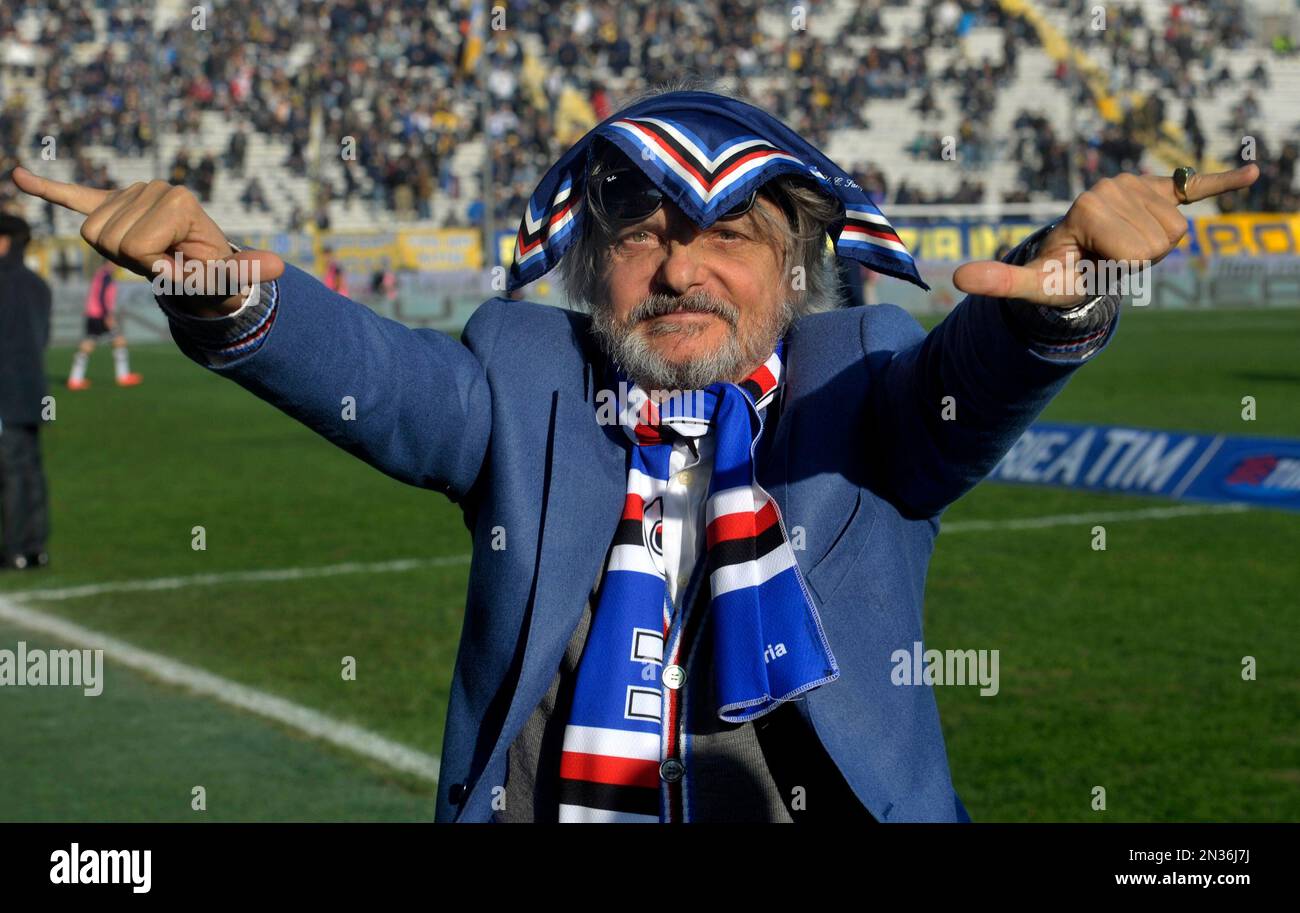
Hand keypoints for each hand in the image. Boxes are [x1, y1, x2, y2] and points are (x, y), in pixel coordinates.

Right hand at [11, 166, 284, 315]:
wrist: (210, 271)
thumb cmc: (215, 276)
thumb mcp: (227, 279)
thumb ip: (244, 272)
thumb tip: (278, 267)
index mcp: (178, 200)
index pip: (134, 243)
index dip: (151, 266)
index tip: (177, 268)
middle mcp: (154, 188)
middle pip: (108, 235)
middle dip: (132, 259)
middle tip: (163, 262)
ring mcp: (132, 195)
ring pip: (92, 230)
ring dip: (117, 253)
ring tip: (149, 254)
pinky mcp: (113, 203)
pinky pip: (75, 195)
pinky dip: (48, 189)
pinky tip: (18, 175)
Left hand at [952, 164, 1259, 306]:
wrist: (1071, 258)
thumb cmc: (1056, 272)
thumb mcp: (1032, 283)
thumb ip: (1000, 281)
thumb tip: (958, 279)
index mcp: (1090, 207)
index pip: (1138, 249)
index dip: (1123, 267)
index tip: (1097, 263)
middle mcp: (1113, 189)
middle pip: (1159, 239)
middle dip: (1137, 258)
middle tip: (1108, 258)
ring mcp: (1137, 188)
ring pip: (1174, 229)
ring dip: (1152, 248)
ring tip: (1121, 248)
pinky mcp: (1158, 189)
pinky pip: (1194, 185)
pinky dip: (1224, 182)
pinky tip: (1254, 174)